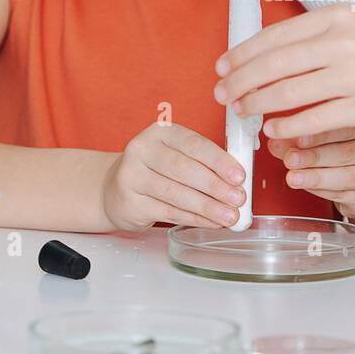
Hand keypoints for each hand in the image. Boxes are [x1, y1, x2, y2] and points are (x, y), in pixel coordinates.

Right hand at [101, 123, 246, 231]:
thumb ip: (204, 163)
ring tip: (230, 215)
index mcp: (160, 132)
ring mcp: (132, 176)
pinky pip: (168, 212)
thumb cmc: (155, 170)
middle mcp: (142, 150)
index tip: (239, 176)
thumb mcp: (175, 154)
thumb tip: (237, 182)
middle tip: (238, 198)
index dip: (219, 161)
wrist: (114, 188)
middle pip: (184, 169)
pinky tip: (212, 221)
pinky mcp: (130, 202)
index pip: (194, 144)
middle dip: (215, 186)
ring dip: (207, 206)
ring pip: (176, 193)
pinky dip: (194, 218)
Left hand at [214, 4, 354, 139]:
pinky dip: (289, 126)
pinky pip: (316, 119)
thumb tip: (279, 48)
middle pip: (274, 64)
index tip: (223, 66)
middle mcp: (344, 41)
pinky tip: (275, 131)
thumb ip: (324, 33)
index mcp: (338, 16)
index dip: (243, 53)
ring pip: (288, 92)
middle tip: (222, 94)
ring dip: (257, 104)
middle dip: (240, 81)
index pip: (276, 35)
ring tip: (242, 112)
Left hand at [268, 127, 354, 227]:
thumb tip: (275, 139)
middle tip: (289, 158)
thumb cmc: (346, 157)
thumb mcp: (326, 142)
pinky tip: (308, 187)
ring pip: (347, 176)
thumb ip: (301, 139)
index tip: (296, 135)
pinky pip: (347, 194)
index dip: (320, 132)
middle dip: (313, 156)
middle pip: (346, 151)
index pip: (346, 124)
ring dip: (316, 177)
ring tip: (293, 177)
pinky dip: (323, 191)